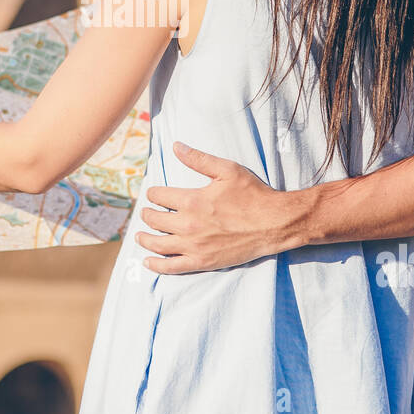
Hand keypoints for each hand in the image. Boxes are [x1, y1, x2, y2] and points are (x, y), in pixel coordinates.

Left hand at [135, 142, 305, 273]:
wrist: (274, 223)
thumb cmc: (253, 194)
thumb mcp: (227, 170)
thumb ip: (198, 159)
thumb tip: (176, 146)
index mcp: (192, 200)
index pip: (159, 197)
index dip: (153, 194)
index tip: (153, 194)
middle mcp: (188, 224)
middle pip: (155, 220)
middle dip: (147, 215)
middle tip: (147, 213)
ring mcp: (194, 246)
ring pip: (158, 244)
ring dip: (145, 239)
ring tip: (140, 236)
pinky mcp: (202, 261)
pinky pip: (172, 267)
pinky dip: (157, 265)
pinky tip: (148, 261)